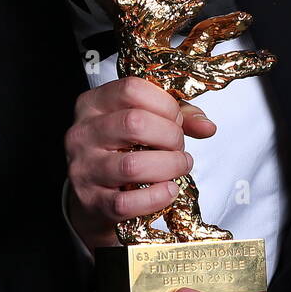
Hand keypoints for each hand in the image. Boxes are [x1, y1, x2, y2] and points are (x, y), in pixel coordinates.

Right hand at [64, 76, 216, 247]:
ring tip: (178, 167)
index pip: (132, 89)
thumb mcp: (143, 122)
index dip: (165, 104)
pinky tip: (168, 190)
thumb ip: (179, 117)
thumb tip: (207, 126)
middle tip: (178, 147)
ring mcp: (84, 168)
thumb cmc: (120, 152)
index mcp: (93, 104)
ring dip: (169, 167)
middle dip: (170, 136)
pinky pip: (127, 202)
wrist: (91, 197)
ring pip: (133, 165)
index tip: (176, 119)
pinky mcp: (91, 201)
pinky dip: (157, 197)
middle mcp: (83, 133)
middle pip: (134, 123)